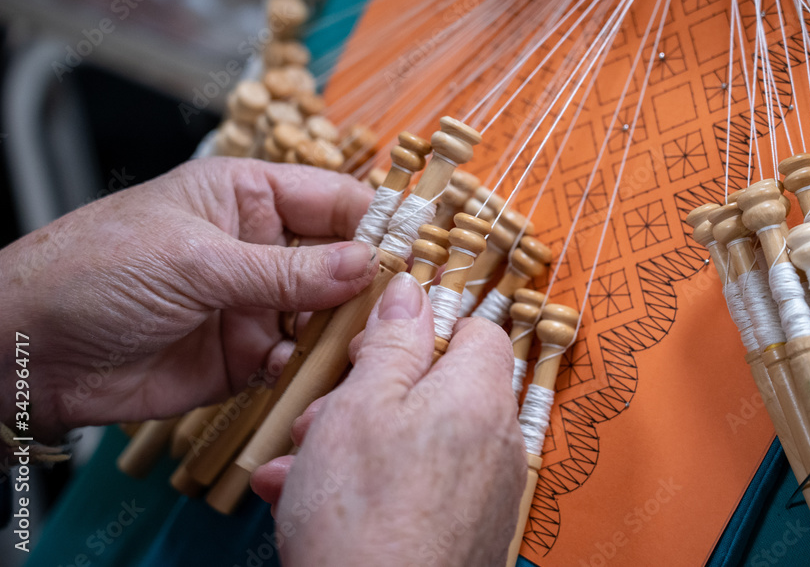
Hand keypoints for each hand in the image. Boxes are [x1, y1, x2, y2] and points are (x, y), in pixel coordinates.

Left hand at [0, 158, 377, 436]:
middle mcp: (260, 249)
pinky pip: (295, 363)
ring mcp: (253, 305)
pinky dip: (305, 371)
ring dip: (343, 333)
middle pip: (340, 262)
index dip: (381, 222)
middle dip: (370, 284)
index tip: (424, 249)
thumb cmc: (97, 270)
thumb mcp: (198, 261)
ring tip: (361, 347)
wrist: (26, 351)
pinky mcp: (242, 359)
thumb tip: (369, 266)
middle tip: (407, 310)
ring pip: (325, 316)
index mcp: (249, 197)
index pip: (336, 201)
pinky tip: (296, 373)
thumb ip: (287, 271)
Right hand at [251, 273, 526, 566]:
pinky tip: (311, 505)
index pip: (477, 331)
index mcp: (478, 397)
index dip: (422, 330)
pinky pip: (416, 490)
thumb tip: (411, 290)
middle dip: (368, 396)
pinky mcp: (463, 533)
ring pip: (414, 442)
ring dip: (354, 446)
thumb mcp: (362, 404)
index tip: (374, 348)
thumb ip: (391, 343)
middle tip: (321, 418)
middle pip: (436, 389)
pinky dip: (371, 489)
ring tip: (300, 471)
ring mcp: (483, 494)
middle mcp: (494, 444)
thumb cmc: (364, 517)